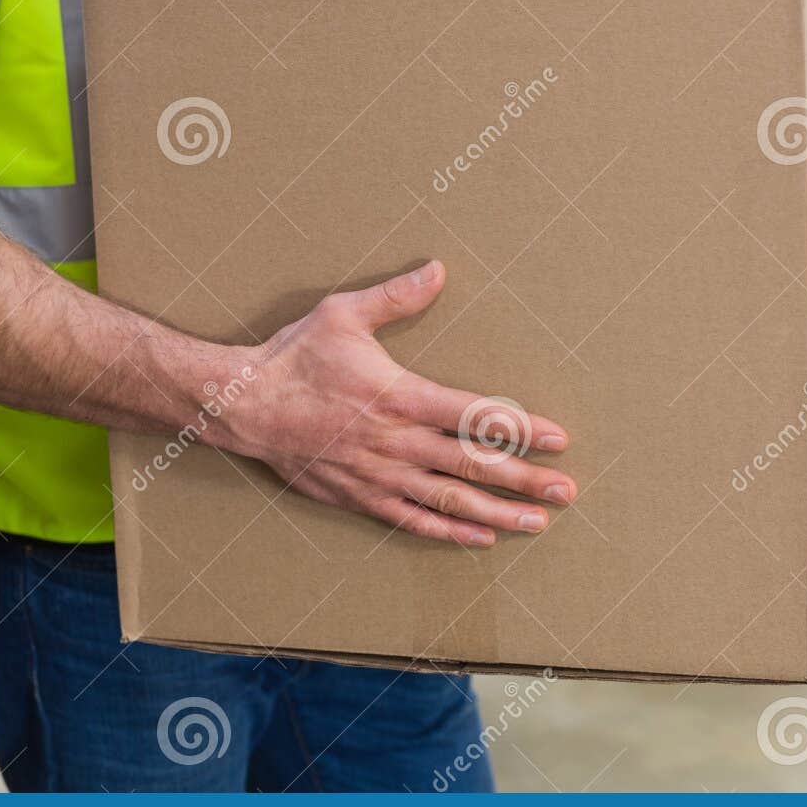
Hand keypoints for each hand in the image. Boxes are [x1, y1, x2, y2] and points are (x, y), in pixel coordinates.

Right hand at [220, 260, 574, 546]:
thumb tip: (438, 269)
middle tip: (567, 489)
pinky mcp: (359, 497)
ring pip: (450, 499)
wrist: (239, 406)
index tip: (558, 438)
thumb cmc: (293, 356)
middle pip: (473, 463)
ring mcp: (378, 474)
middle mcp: (395, 442)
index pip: (474, 415)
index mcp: (399, 396)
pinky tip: (483, 536)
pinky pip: (413, 520)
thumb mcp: (343, 314)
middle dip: (525, 478)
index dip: (520, 429)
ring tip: (539, 521)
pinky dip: (450, 531)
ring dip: (499, 511)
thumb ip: (396, 296)